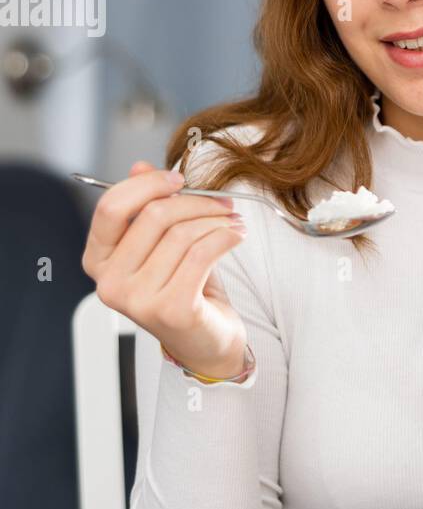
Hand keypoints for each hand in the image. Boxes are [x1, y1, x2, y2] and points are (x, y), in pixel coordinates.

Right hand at [81, 159, 249, 377]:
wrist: (207, 342)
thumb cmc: (185, 289)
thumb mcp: (164, 244)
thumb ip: (147, 206)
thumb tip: (139, 166)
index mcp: (99, 261)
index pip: (112, 208)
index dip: (147, 185)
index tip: (179, 179)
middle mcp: (109, 283)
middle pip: (153, 216)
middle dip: (196, 202)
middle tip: (223, 204)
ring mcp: (137, 300)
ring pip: (182, 234)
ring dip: (216, 221)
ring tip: (234, 223)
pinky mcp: (170, 310)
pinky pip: (201, 254)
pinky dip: (225, 238)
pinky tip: (237, 236)